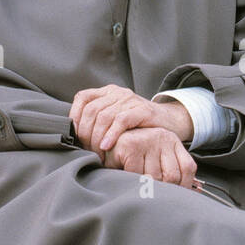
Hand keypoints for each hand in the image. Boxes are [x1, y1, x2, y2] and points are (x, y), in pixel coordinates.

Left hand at [70, 84, 193, 156]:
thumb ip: (98, 120)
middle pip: (92, 110)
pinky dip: (111, 134)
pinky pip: (121, 120)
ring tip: (98, 152)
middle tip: (88, 150)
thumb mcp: (116, 118)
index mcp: (107, 92)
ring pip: (104, 116)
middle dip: (86, 133)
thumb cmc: (138, 125)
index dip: (76, 116)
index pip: (83, 98)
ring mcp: (130, 100)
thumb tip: (75, 135)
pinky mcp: (143, 109)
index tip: (76, 136)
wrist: (169, 122)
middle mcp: (117, 92)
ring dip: (97, 137)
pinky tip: (106, 146)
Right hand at [103, 127, 196, 188]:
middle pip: (172, 176)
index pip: (188, 168)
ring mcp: (147, 140)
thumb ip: (173, 170)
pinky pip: (136, 174)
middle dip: (163, 190)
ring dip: (144, 186)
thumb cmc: (135, 152)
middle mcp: (163, 137)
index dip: (184, 186)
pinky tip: (127, 175)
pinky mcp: (131, 145)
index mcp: (172, 141)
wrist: (110, 139)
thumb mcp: (158, 157)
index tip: (176, 197)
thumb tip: (197, 189)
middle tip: (152, 194)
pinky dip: (131, 180)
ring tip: (137, 183)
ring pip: (154, 178)